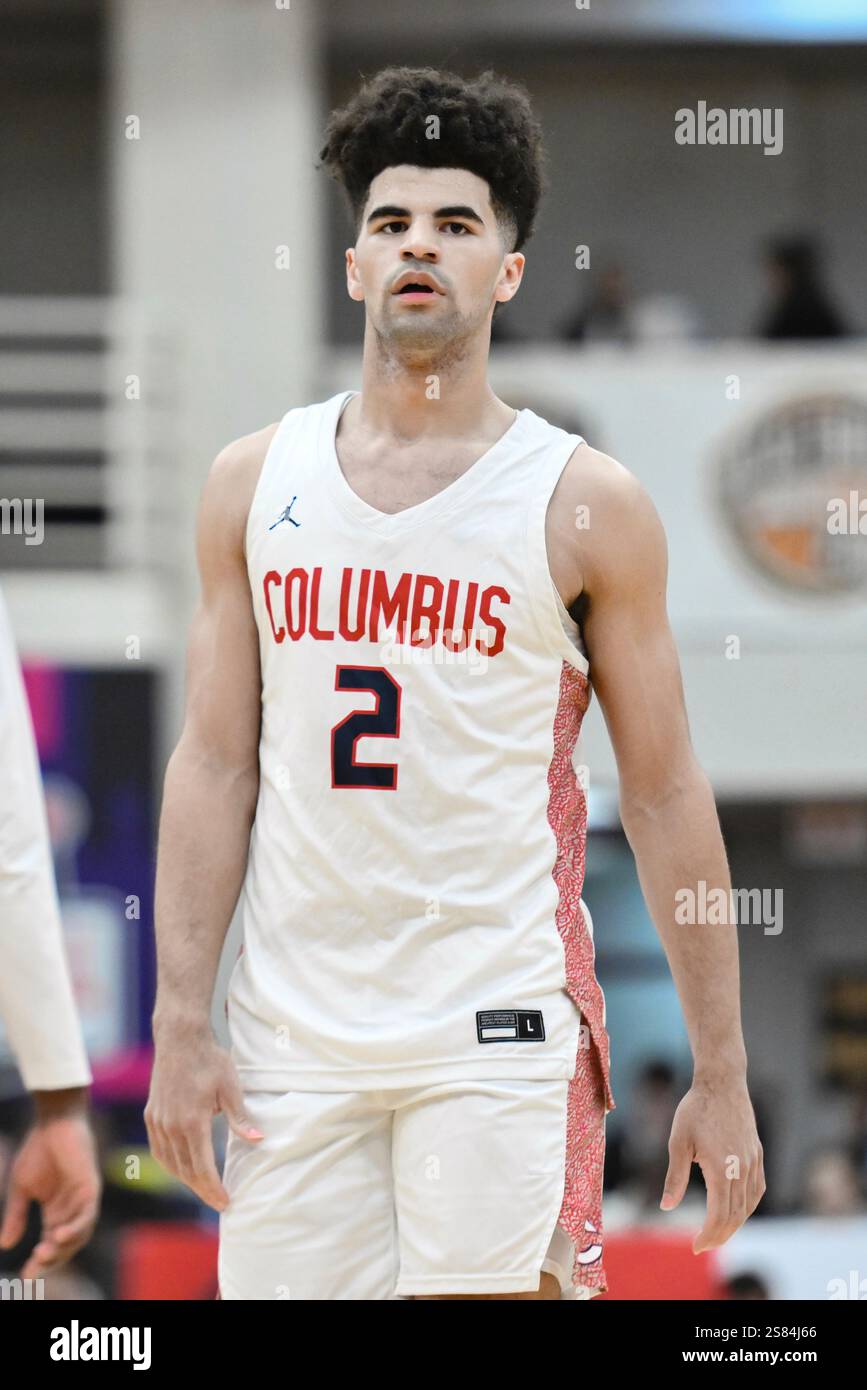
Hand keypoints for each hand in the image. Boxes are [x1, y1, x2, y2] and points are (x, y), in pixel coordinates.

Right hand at [0, 1090, 100, 1278]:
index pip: (50, 1245)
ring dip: (62, 1247)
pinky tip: (58, 1234)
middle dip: (51, 1260)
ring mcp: (83, 1200)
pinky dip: (75, 1228)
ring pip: (79, 1235)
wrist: (53, 1123)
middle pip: (66, 1245)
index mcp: (56, 1212)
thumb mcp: (21, 1189)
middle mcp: (72, 1210)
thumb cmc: (39, 1151)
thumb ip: (15, 1216)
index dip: (40, 1262)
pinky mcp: (91, 1188)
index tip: (25, 1276)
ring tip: (42, 1254)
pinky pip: (87, 1215)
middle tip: (33, 1270)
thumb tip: (5, 1245)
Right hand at [145, 1022, 261, 1210]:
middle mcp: (171, 1126)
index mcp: (192, 1122)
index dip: (214, 1189)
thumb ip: (240, 1118)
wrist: (180, 1039)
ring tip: (204, 1188)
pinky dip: (171, 1164)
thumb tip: (258, 1141)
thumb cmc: (209, 1060)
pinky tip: (182, 1169)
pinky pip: (159, 1150)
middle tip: (219, 1202)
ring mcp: (158, 1122)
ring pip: (170, 1163)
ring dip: (187, 1179)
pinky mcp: (151, 1116)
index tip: (226, 1202)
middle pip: (186, 1171)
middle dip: (203, 1190)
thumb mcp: (230, 1087)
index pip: (202, 1168)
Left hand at [660, 1074, 764, 1253]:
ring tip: (716, 1232)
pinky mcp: (758, 1154)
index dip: (708, 1235)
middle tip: (702, 1246)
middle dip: (719, 1235)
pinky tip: (736, 1210)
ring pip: (748, 1205)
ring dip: (734, 1223)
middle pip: (735, 1215)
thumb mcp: (678, 1141)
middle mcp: (742, 1169)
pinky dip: (747, 1206)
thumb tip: (666, 1207)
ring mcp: (753, 1162)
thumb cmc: (695, 1109)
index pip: (719, 1215)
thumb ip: (674, 1176)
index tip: (696, 1247)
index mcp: (721, 1168)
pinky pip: (757, 1189)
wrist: (722, 1082)